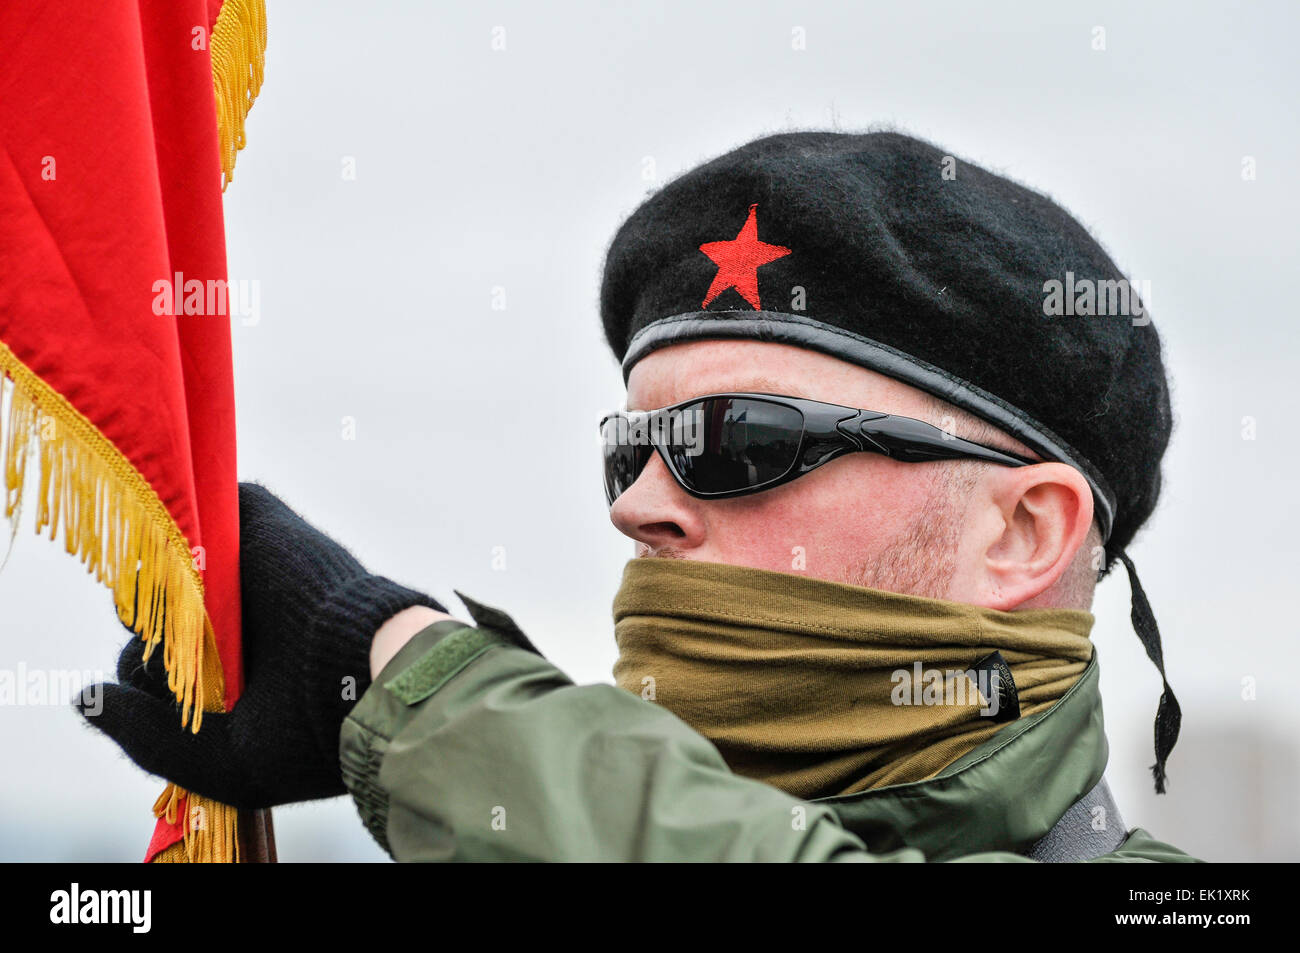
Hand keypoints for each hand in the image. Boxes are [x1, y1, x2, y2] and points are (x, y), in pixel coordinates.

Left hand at [76, 483, 446, 807]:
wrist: (368, 679)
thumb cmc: (304, 733)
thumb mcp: (216, 759)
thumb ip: (144, 735)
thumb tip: (83, 697)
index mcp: (242, 674)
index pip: (165, 665)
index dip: (150, 680)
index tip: (172, 697)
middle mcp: (243, 621)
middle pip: (162, 615)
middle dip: (150, 637)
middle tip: (173, 659)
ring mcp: (253, 571)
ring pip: (174, 564)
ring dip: (159, 586)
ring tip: (177, 617)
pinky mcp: (265, 527)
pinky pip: (213, 502)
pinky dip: (189, 520)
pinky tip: (186, 568)